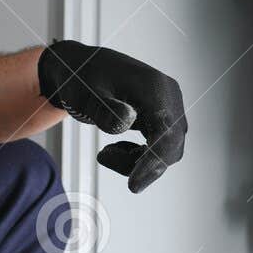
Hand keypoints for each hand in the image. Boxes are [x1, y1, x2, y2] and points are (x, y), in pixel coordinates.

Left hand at [37, 39, 186, 192]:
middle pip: (171, 144)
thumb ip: (104, 109)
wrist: (80, 67)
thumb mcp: (84, 94)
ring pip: (166, 149)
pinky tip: (115, 149)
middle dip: (142, 164)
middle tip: (104, 158)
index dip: (153, 161)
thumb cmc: (81, 78)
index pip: (166, 131)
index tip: (133, 185)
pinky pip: (159, 146)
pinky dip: (138, 156)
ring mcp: (167, 107)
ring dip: (138, 161)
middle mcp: (168, 96)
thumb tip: (125, 122)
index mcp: (155, 87)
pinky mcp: (160, 117)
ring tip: (106, 152)